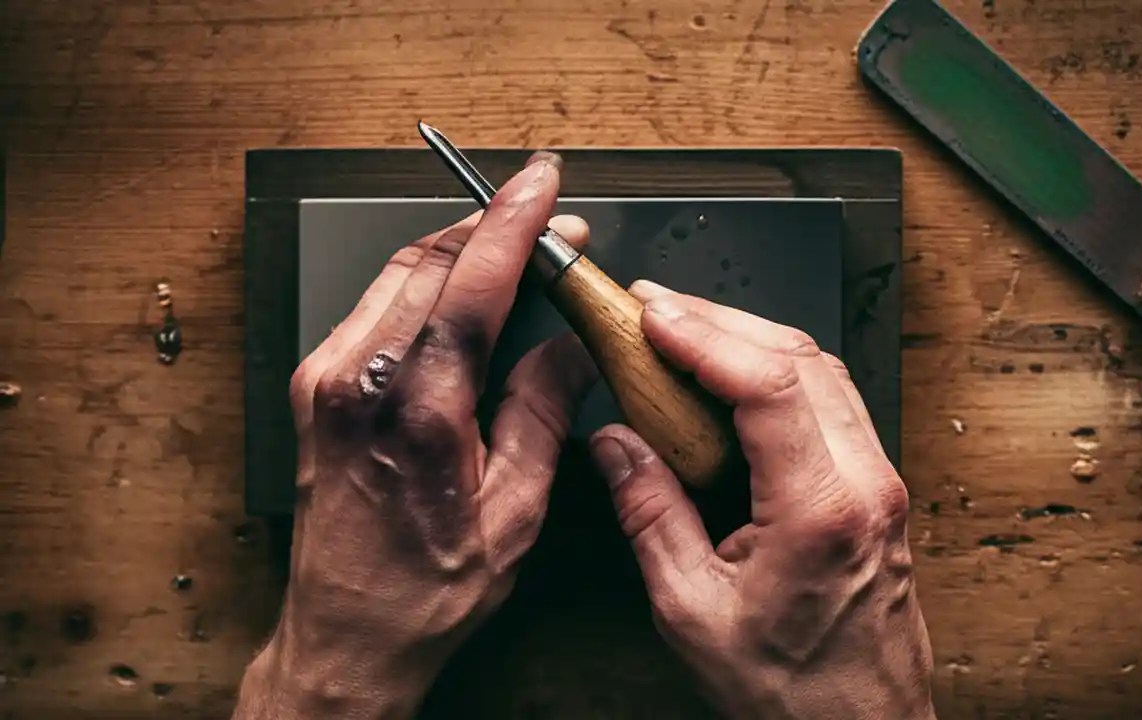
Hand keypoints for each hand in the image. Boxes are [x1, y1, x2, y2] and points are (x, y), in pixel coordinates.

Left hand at [235, 153, 596, 718]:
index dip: (513, 222)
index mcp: (416, 409)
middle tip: (546, 221)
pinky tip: (456, 292)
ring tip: (510, 249)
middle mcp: (359, 382)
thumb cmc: (423, 590)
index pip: (471, 283)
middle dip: (494, 226)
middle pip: (430, 262)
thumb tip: (568, 349)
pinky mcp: (317, 388)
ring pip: (398, 275)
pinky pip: (374, 305)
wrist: (345, 634)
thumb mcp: (514, 512)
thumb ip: (542, 414)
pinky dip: (424, 282)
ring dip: (458, 249)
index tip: (544, 186)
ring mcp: (328, 380)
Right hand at [590, 282, 934, 719]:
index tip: (653, 315)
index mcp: (823, 511)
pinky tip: (733, 377)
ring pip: (824, 371)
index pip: (770, 383)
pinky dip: (778, 373)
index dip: (705, 335)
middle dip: (721, 320)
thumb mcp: (691, 609)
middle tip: (655, 310)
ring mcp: (880, 483)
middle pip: (802, 358)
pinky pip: (832, 402)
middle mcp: (866, 484)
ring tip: (684, 332)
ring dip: (751, 339)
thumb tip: (614, 446)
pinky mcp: (876, 489)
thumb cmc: (792, 692)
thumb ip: (649, 514)